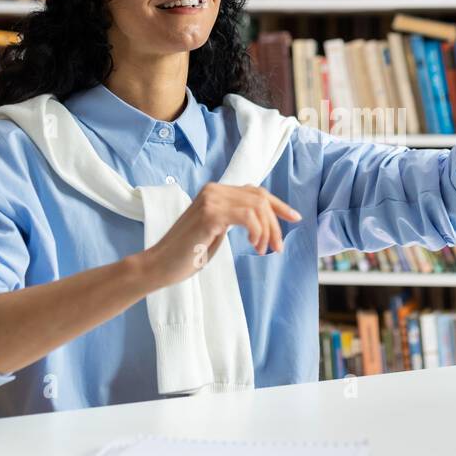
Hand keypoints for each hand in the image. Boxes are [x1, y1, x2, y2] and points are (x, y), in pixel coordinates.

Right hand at [137, 183, 301, 288]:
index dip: (278, 205)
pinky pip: (247, 216)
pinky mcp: (210, 215)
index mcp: (216, 191)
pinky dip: (257, 231)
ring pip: (256, 206)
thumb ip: (234, 217)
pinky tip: (254, 245)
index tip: (295, 218)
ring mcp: (211, 200)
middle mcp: (214, 190)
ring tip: (263, 250)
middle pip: (260, 199)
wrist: (160, 265)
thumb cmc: (186, 252)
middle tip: (277, 247)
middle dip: (275, 223)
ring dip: (267, 231)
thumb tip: (262, 219)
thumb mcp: (216, 230)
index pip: (256, 192)